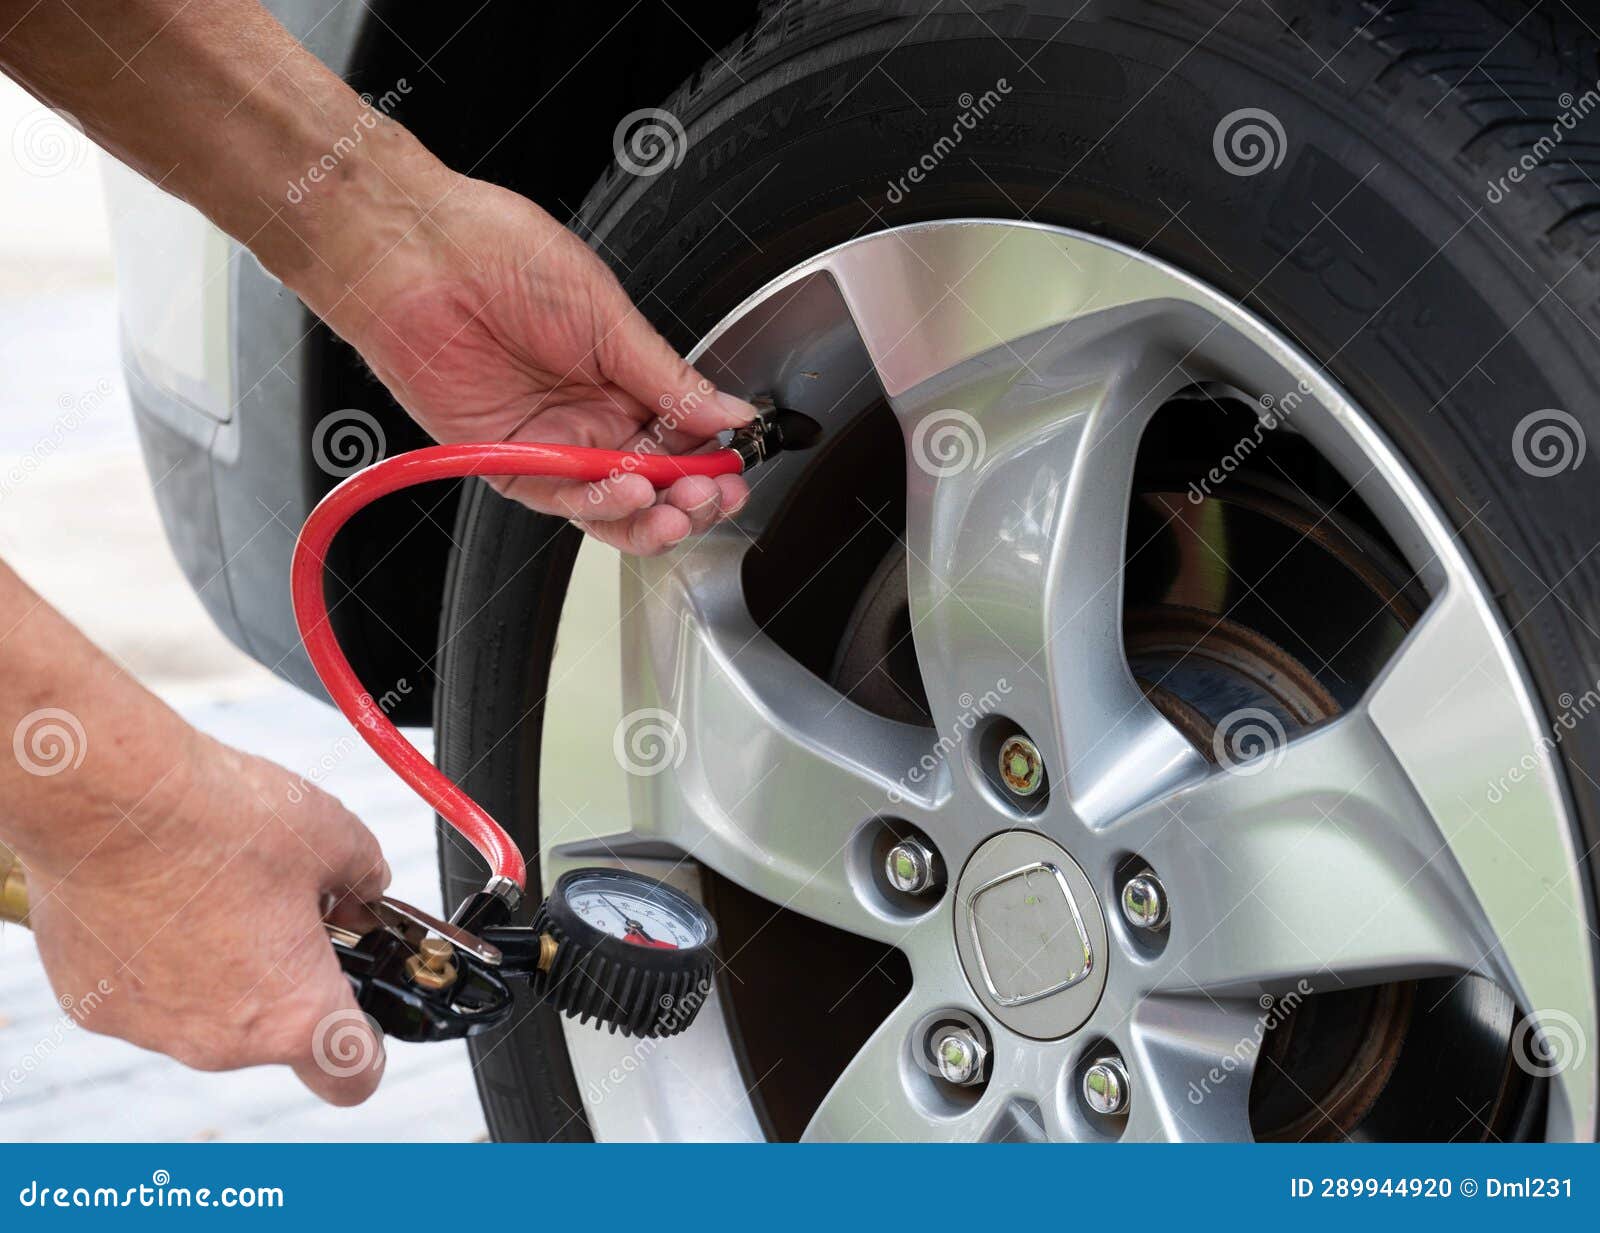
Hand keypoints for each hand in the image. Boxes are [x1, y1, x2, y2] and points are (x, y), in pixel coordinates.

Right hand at [19, 728, 390, 1105]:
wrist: (108, 796)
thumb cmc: (219, 820)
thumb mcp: (335, 836)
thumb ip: (366, 878)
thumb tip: (365, 888)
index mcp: (294, 1012)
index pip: (351, 1076)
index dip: (368, 1049)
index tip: (365, 1019)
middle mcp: (220, 1041)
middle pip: (276, 1033)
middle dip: (289, 979)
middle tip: (287, 913)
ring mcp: (151, 1029)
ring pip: (208, 1012)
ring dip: (223, 968)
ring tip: (218, 890)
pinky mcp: (93, 1005)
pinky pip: (148, 991)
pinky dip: (162, 956)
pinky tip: (162, 895)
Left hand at [314, 174, 755, 555]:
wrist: (418, 253)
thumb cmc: (500, 255)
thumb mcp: (608, 316)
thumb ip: (670, 378)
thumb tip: (730, 413)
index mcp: (623, 377)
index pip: (682, 438)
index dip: (712, 460)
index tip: (737, 468)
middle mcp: (591, 416)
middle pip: (655, 482)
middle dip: (690, 497)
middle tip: (715, 495)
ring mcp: (552, 443)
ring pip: (614, 505)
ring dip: (652, 514)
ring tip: (679, 507)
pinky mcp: (511, 464)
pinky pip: (564, 502)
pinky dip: (601, 505)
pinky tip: (629, 491)